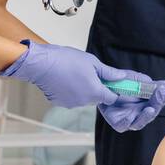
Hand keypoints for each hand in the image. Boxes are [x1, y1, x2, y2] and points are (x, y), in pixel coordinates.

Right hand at [0, 40, 121, 108]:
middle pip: (97, 99)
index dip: (113, 91)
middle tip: (92, 74)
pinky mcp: (58, 102)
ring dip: (83, 91)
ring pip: (83, 99)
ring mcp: (70, 104)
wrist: (42, 64)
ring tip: (76, 75)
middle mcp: (84, 102)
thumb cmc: (68, 60)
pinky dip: (70, 92)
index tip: (111, 83)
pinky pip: (70, 99)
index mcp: (95, 93)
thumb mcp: (93, 63)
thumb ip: (109, 73)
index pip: (111, 98)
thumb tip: (121, 77)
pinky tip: (66, 80)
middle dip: (97, 89)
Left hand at [99, 76, 164, 132]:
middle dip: (158, 104)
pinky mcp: (117, 122)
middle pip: (152, 113)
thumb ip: (150, 84)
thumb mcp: (136, 81)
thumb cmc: (120, 83)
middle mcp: (139, 112)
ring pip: (140, 123)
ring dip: (146, 117)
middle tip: (161, 93)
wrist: (100, 84)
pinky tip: (129, 116)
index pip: (159, 101)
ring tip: (150, 109)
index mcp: (146, 102)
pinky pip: (123, 126)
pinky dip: (127, 122)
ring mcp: (129, 119)